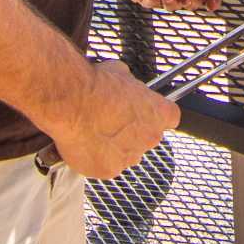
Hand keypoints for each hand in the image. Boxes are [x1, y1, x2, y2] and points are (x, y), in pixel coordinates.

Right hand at [45, 59, 179, 178]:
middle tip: (112, 120)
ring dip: (115, 146)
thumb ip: (130, 86)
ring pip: (127, 154)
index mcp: (159, 113)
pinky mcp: (109, 170)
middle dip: (133, 131)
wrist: (73, 103)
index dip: (154, 113)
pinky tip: (84, 144)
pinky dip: (96, 158)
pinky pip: (106, 165)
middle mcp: (150, 138)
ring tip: (94, 132)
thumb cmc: (97, 86)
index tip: (144, 111)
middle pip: (147, 137)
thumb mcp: (121, 73)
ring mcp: (130, 157)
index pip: (170, 117)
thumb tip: (124, 85)